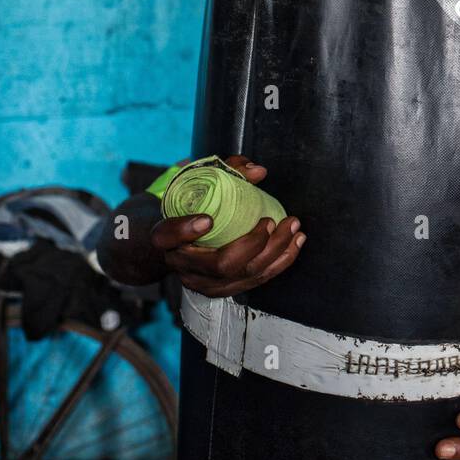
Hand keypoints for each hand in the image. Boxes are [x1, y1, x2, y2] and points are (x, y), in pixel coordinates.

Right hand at [150, 155, 305, 297]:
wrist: (174, 244)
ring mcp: (204, 283)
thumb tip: (259, 172)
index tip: (207, 219)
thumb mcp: (195, 185)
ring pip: (244, 275)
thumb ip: (226, 170)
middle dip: (256, 243)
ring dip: (276, 252)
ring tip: (294, 229)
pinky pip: (255, 281)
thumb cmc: (188, 208)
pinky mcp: (223, 289)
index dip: (185, 230)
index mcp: (164, 238)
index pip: (169, 236)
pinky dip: (279, 262)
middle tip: (275, 221)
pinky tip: (294, 244)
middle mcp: (182, 265)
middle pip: (222, 264)